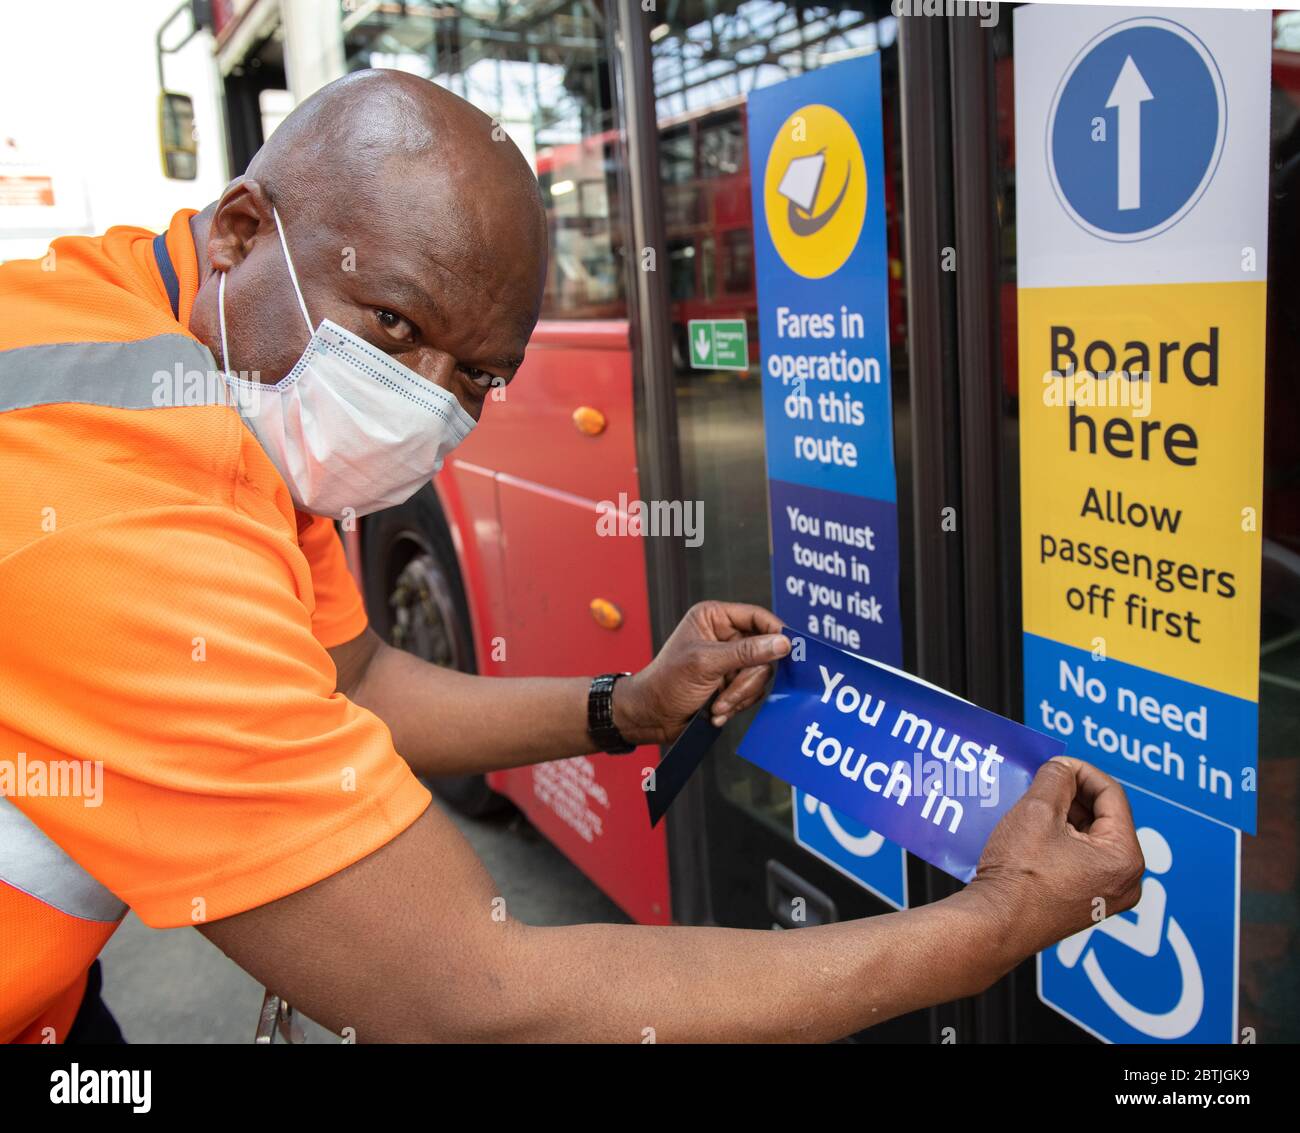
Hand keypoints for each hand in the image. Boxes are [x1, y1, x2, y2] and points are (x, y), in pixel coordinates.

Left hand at [612, 601, 790, 744]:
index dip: (774, 633)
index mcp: (714, 617)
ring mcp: (730, 660)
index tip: (787, 651)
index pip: (757, 617)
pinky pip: (752, 691)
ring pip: (760, 675)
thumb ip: (746, 652)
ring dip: (740, 695)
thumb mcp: (706, 663)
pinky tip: (717, 711)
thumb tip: (783, 642)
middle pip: (763, 651)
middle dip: (745, 679)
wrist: (651, 716)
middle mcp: (725, 635)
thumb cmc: (666, 682)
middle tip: (727, 693)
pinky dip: (737, 704)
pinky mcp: (732, 682)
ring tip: (717, 706)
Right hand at [966, 757, 1144, 962]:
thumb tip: (1062, 768)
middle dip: (1072, 795)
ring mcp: (1107, 894)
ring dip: (1064, 815)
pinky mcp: (1087, 901)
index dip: (1081, 771)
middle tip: (1042, 782)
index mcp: (1124, 858)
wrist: (995, 923)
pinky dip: (1061, 838)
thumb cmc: (1018, 879)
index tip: (1055, 764)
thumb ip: (1056, 778)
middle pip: (1104, 816)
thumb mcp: (1037, 811)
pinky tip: (1034, 830)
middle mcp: (1125, 880)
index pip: (1112, 794)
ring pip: (1091, 837)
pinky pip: (1081, 857)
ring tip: (1034, 805)